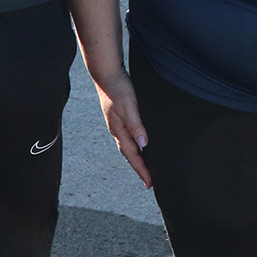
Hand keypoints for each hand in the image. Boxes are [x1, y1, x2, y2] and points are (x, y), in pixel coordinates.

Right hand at [92, 69, 151, 187]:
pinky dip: (135, 145)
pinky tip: (140, 143)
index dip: (142, 170)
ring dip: (137, 158)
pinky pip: (128, 136)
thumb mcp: (128, 106)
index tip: (149, 183)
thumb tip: (143, 146)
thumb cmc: (118, 88)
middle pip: (129, 155)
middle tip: (149, 181)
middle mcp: (117, 130)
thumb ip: (135, 125)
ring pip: (128, 146)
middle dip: (139, 168)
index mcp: (119, 131)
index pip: (133, 156)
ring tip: (146, 167)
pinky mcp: (120, 116)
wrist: (106, 73)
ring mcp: (117, 124)